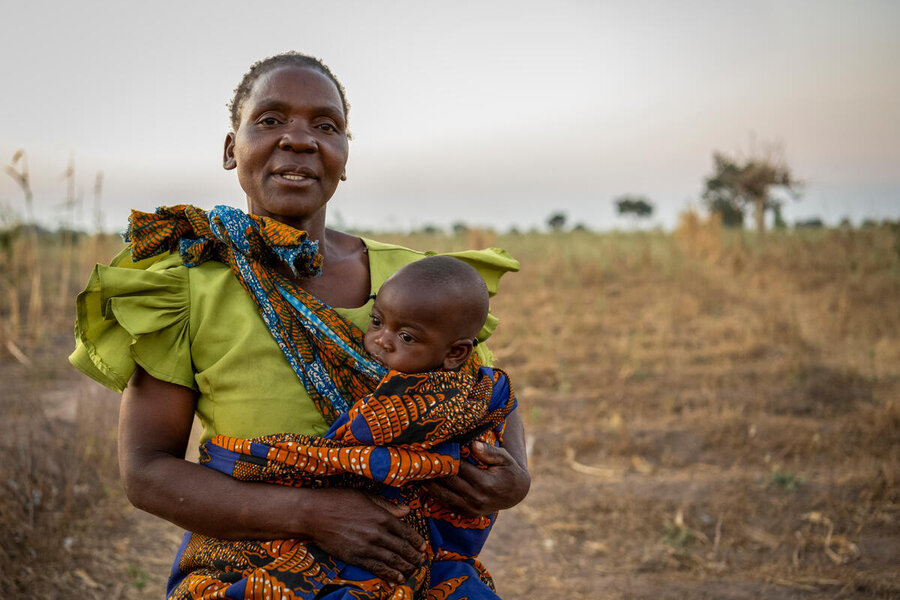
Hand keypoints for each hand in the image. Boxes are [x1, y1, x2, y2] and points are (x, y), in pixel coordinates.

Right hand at [304, 488, 426, 582]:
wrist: (313, 513)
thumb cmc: (338, 500)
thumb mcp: (365, 496)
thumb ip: (387, 505)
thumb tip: (407, 510)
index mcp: (381, 516)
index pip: (405, 531)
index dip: (417, 541)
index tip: (423, 547)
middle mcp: (377, 533)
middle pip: (402, 548)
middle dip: (414, 556)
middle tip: (422, 562)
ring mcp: (366, 547)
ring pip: (392, 560)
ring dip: (405, 567)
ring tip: (413, 571)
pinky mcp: (355, 558)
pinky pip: (376, 568)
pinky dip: (389, 574)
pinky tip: (397, 578)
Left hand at [424, 440, 530, 517]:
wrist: (516, 493)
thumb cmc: (508, 470)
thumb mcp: (504, 458)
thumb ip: (490, 452)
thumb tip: (473, 444)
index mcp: (485, 483)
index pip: (459, 469)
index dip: (445, 459)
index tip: (432, 450)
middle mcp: (476, 498)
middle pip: (448, 482)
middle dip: (434, 471)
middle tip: (419, 459)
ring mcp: (471, 508)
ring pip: (444, 495)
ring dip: (429, 484)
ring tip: (416, 473)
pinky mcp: (467, 514)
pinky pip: (447, 504)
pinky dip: (435, 495)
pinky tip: (425, 484)